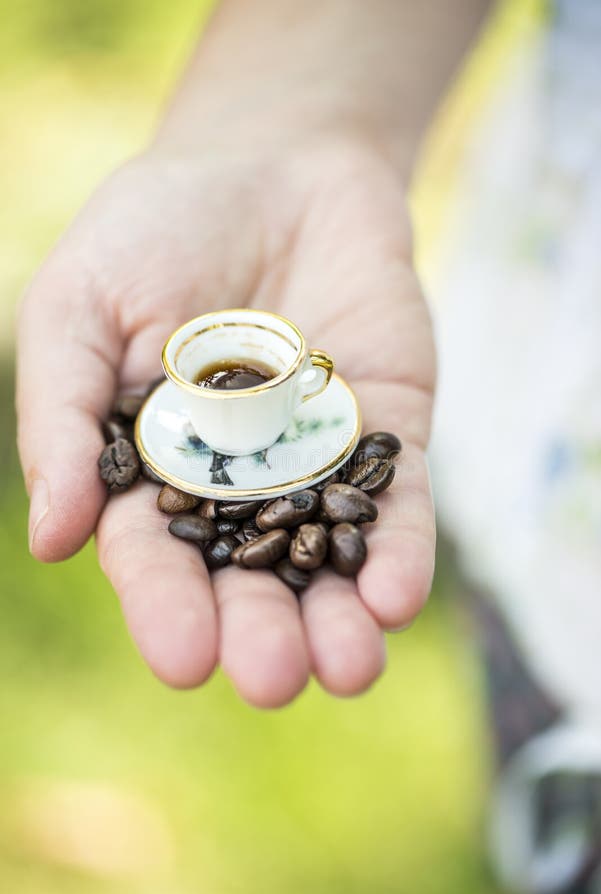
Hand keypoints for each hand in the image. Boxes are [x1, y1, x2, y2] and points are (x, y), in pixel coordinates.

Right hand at [17, 136, 434, 705]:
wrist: (270, 164)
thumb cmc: (154, 232)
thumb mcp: (78, 308)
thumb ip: (62, 420)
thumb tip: (52, 541)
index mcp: (152, 473)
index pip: (154, 555)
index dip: (167, 605)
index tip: (185, 657)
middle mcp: (237, 487)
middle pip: (250, 576)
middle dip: (262, 631)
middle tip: (273, 680)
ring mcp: (318, 467)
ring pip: (329, 560)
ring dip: (341, 618)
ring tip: (348, 669)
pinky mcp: (390, 440)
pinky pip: (401, 504)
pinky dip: (401, 549)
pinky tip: (397, 599)